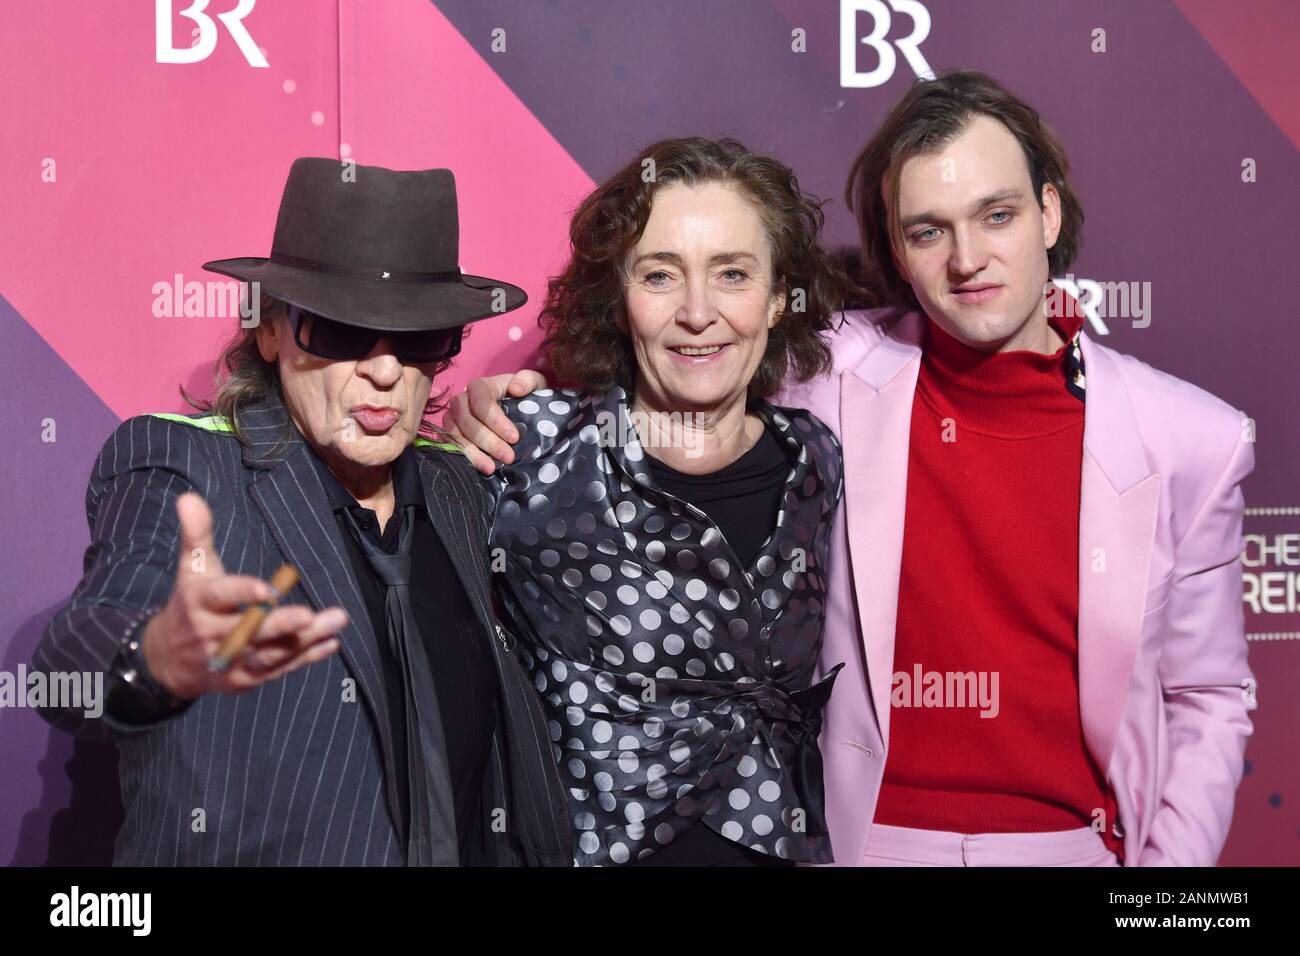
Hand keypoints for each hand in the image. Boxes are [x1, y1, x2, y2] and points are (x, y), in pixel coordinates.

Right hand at [141, 492, 346, 698]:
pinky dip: (305, 658)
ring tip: (335, 623)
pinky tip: (330, 642)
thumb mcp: (192, 569)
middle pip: (248, 631)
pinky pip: (277, 669)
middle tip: (308, 614)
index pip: (221, 597)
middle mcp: (212, 635)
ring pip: (268, 653)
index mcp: (198, 603)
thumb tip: (188, 497)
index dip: (244, 593)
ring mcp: (229, 661)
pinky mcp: (244, 679)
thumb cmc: (191, 603)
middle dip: (279, 625)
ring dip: (303, 641)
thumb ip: (197, 535)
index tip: (270, 589)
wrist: (167, 659)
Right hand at [442, 369, 549, 473]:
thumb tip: (516, 389)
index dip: (495, 420)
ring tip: (491, 469)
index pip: (481, 401)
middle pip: (467, 421)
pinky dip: (461, 457)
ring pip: (455, 434)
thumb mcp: (534, 383)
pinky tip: (476, 468)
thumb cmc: (524, 396)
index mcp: (480, 386)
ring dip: (472, 453)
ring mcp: (453, 418)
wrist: (517, 409)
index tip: (514, 438)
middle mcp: (462, 400)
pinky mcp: (449, 434)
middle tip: (508, 457)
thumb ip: (528, 380)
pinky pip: (448, 445)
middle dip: (488, 441)